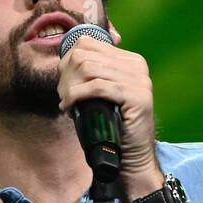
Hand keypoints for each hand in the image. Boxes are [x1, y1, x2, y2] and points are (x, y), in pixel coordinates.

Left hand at [56, 32, 161, 195]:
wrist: (131, 159)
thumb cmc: (111, 129)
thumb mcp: (100, 96)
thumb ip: (90, 75)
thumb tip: (63, 60)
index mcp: (130, 60)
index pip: (88, 43)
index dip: (67, 62)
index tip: (63, 84)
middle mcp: (138, 65)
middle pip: (85, 55)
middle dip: (66, 75)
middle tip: (63, 96)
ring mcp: (140, 80)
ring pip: (88, 69)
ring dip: (69, 87)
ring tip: (66, 103)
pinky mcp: (137, 96)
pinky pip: (97, 86)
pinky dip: (77, 95)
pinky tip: (69, 106)